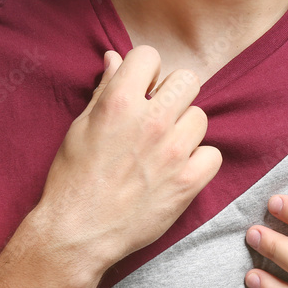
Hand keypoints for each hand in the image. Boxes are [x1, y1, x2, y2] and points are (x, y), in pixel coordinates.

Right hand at [35, 45, 222, 282]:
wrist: (79, 232)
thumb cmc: (73, 180)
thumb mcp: (80, 127)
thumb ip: (105, 90)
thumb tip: (114, 57)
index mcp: (119, 102)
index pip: (149, 55)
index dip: (146, 71)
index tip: (142, 90)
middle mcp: (150, 122)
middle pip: (188, 80)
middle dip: (174, 94)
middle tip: (160, 117)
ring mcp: (172, 152)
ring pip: (201, 117)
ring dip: (186, 130)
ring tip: (166, 148)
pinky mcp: (187, 182)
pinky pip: (213, 155)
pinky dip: (200, 162)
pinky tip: (180, 170)